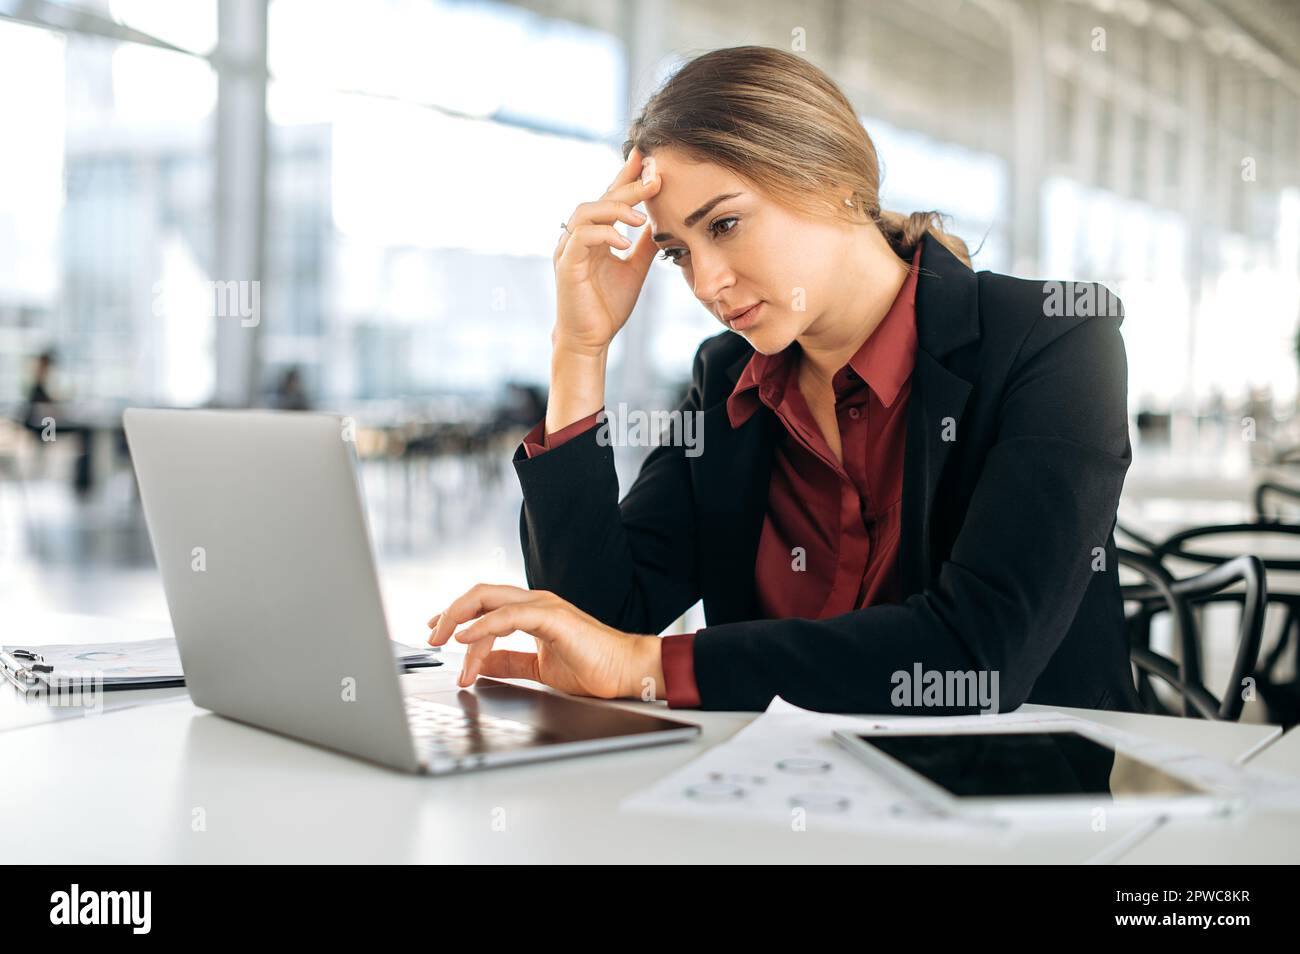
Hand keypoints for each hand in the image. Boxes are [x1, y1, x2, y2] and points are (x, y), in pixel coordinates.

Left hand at [426, 584, 664, 699]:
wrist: (627, 672)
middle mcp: (535, 603)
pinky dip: (483, 626)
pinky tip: (467, 640)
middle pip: (480, 594)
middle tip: (432, 638)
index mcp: (532, 612)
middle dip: (449, 614)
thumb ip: (511, 662)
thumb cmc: (594, 667)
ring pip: (489, 599)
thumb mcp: (540, 667)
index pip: (484, 604)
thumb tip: (482, 665)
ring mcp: (544, 606)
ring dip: (460, 622)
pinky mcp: (553, 618)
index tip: (437, 632)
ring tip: (445, 646)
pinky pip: (509, 616)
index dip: (456, 616)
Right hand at [552, 146, 661, 356]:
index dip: (628, 174)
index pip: (612, 195)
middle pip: (602, 196)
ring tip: (641, 216)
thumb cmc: (608, 306)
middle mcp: (579, 235)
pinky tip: (624, 242)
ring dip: (616, 208)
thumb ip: (645, 244)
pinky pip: (582, 238)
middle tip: (656, 174)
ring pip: (587, 211)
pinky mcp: (566, 265)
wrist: (590, 339)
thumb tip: (662, 221)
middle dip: (629, 183)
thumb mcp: (635, 268)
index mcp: (595, 233)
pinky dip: (604, 235)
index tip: (650, 155)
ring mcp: (570, 248)